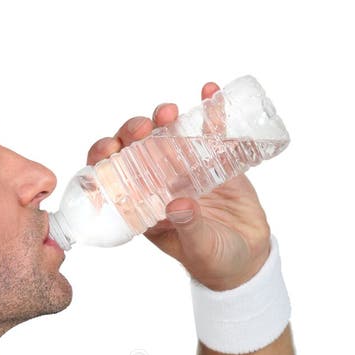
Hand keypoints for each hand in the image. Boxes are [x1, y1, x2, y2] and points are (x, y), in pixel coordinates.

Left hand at [86, 82, 271, 290]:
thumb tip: (177, 206)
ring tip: (169, 111)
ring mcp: (187, 170)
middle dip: (134, 132)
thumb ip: (188, 229)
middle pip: (138, 149)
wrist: (249, 259)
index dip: (105, 159)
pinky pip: (211, 132)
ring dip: (164, 118)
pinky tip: (210, 92)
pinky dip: (210, 112)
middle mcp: (161, 183)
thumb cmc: (215, 262)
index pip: (114, 177)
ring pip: (169, 135)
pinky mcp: (217, 161)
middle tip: (145, 126)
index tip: (109, 148)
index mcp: (144, 206)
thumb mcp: (199, 249)